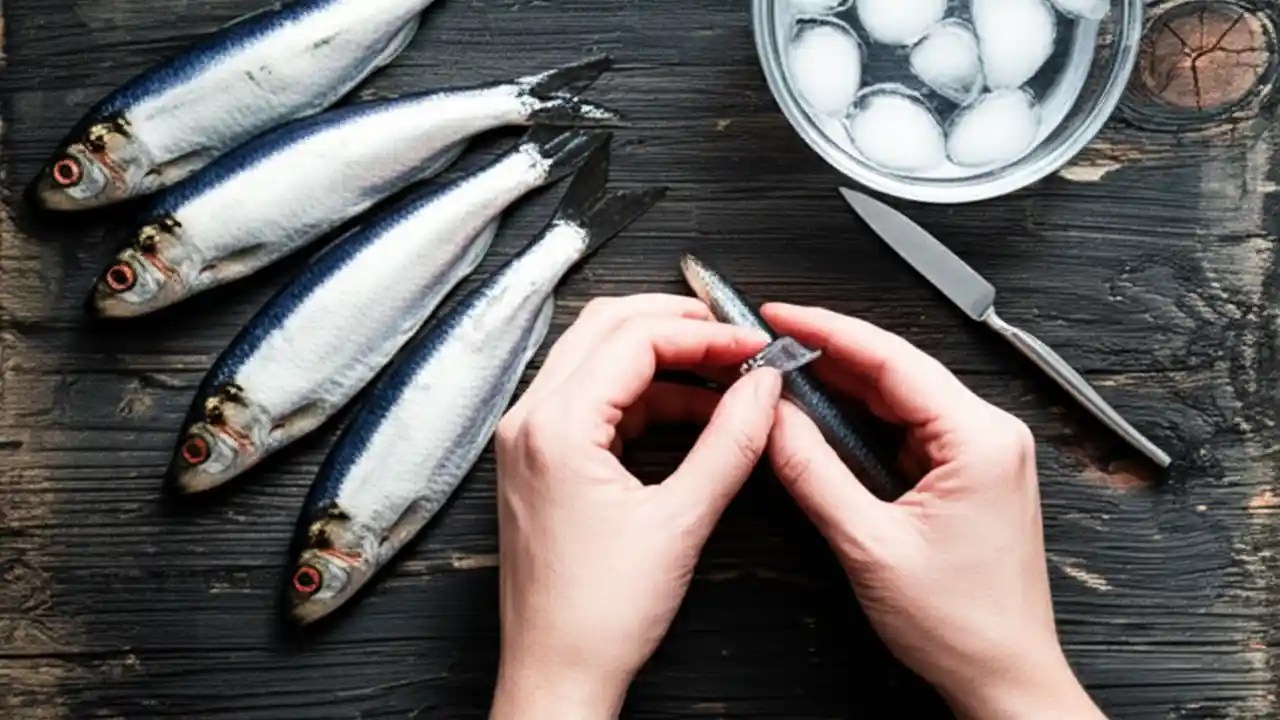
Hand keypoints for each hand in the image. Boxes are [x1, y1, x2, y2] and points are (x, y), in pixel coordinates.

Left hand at [491, 295, 781, 718]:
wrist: (557, 675)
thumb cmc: (598, 617)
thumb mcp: (682, 522)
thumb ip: (730, 443)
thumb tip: (762, 388)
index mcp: (554, 427)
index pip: (633, 338)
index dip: (703, 334)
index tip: (751, 346)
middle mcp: (529, 422)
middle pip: (605, 327)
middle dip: (677, 325)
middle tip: (736, 340)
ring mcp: (528, 440)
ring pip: (596, 358)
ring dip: (660, 357)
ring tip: (723, 376)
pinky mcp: (539, 461)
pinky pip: (592, 400)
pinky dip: (642, 395)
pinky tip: (691, 411)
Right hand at [762, 304, 1102, 719]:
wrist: (1004, 678)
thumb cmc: (961, 624)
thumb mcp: (868, 544)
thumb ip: (813, 472)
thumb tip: (775, 420)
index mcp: (979, 439)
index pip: (891, 360)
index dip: (826, 331)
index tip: (780, 316)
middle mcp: (989, 436)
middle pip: (895, 372)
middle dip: (828, 355)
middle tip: (769, 345)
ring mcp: (981, 454)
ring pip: (899, 400)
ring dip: (842, 389)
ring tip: (785, 377)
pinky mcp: (966, 475)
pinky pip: (906, 431)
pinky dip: (861, 423)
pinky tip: (822, 420)